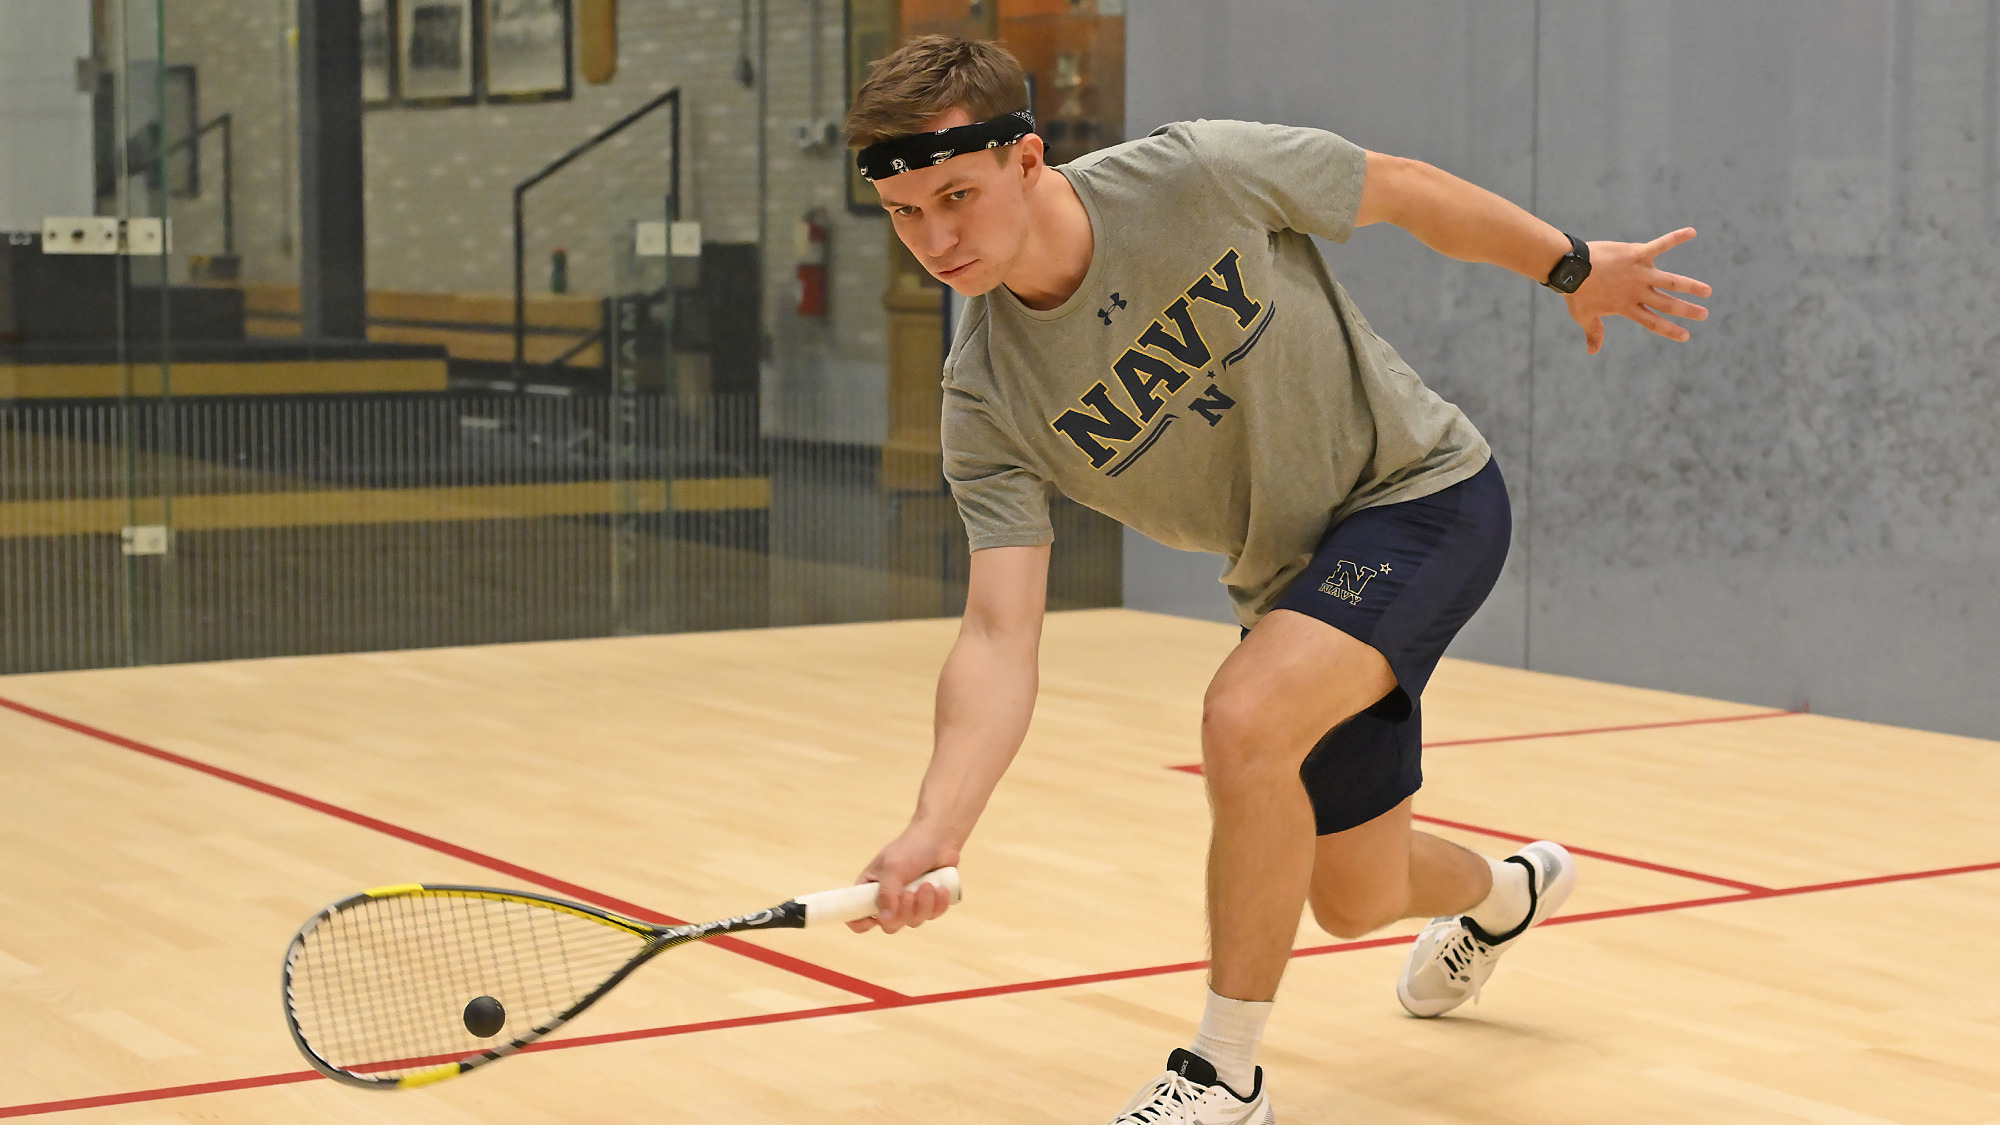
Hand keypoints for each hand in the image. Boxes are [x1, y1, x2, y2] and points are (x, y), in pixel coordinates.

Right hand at [847, 824, 961, 933]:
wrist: (939, 838)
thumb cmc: (910, 847)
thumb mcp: (893, 868)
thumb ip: (887, 894)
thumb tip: (885, 920)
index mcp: (869, 890)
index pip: (856, 916)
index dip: (861, 923)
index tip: (874, 920)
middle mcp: (887, 900)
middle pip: (890, 925)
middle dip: (903, 912)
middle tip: (910, 893)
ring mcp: (909, 904)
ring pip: (913, 921)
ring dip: (923, 905)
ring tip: (928, 885)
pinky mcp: (928, 904)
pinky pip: (932, 916)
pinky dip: (938, 904)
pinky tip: (940, 889)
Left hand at [1564, 228, 1712, 354]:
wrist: (1570, 268)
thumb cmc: (1575, 293)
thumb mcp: (1583, 316)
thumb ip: (1594, 332)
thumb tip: (1592, 352)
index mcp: (1627, 307)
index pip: (1653, 322)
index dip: (1670, 330)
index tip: (1685, 336)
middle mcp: (1638, 292)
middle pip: (1667, 304)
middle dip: (1687, 310)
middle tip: (1704, 315)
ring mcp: (1640, 273)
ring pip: (1671, 281)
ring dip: (1691, 286)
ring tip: (1707, 291)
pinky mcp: (1637, 254)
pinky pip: (1660, 245)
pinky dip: (1676, 238)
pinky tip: (1691, 231)